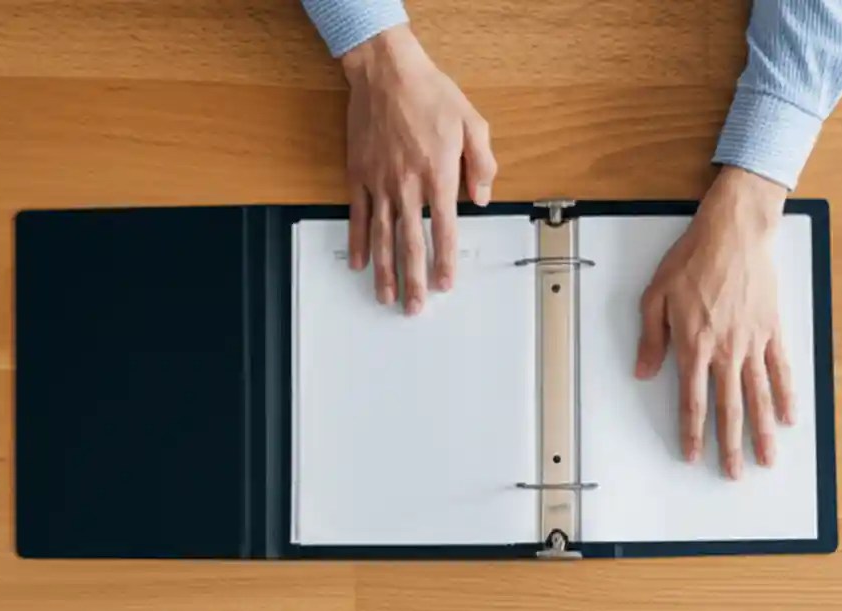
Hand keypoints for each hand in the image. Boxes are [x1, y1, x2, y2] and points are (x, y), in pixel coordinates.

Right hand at [341, 25, 496, 313]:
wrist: (386, 71)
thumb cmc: (431, 94)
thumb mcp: (473, 122)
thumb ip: (482, 163)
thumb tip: (482, 197)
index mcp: (438, 174)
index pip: (445, 229)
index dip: (445, 260)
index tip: (446, 284)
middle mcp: (407, 184)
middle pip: (411, 243)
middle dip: (414, 280)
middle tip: (415, 307)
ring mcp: (380, 182)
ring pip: (383, 236)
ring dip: (385, 271)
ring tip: (386, 297)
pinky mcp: (359, 174)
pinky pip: (359, 216)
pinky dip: (360, 242)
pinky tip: (360, 264)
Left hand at [635, 167, 794, 478]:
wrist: (734, 233)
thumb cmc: (693, 259)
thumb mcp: (655, 296)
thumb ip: (651, 338)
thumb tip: (643, 371)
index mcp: (693, 346)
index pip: (692, 401)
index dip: (692, 432)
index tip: (693, 454)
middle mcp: (725, 351)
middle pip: (728, 409)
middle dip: (730, 445)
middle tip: (733, 472)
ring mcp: (752, 343)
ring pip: (758, 397)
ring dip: (763, 431)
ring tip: (767, 458)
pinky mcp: (772, 330)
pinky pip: (782, 370)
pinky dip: (787, 396)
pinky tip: (789, 417)